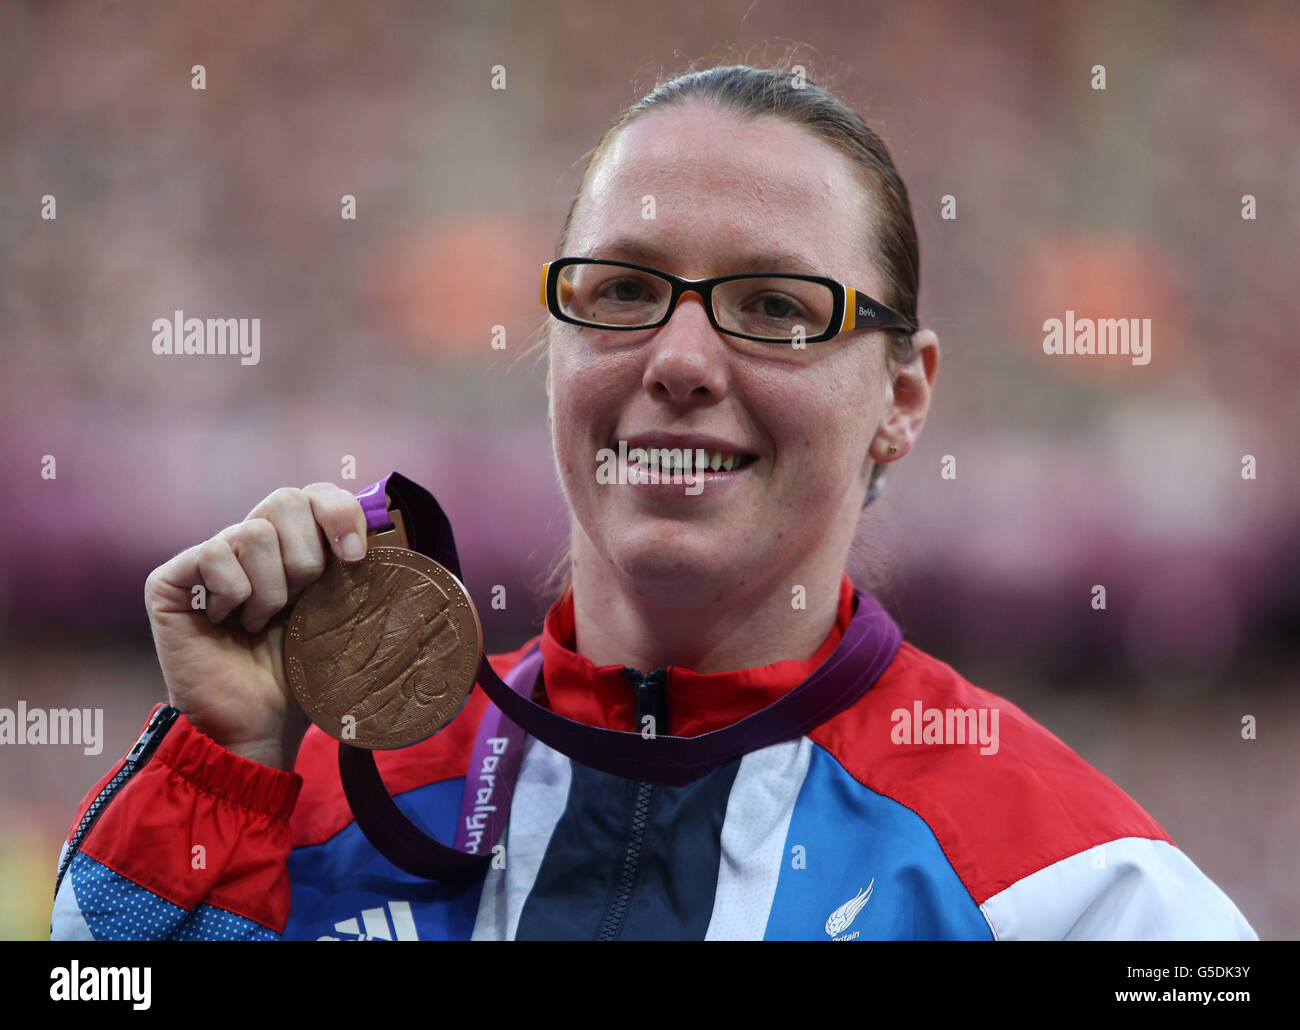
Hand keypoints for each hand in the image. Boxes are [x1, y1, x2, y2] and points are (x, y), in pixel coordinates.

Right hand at [143, 483, 367, 769]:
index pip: (316, 494)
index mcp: (294, 545)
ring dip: (271, 589)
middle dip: (306, 557)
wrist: (259, 725)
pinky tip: (228, 622)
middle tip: (301, 601)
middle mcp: (250, 542)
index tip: (356, 557)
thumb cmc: (303, 676)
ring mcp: (209, 557)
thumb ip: (356, 570)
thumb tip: (393, 528)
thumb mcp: (341, 616)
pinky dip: (233, 593)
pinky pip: (213, 554)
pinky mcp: (171, 578)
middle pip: (285, 500)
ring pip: (254, 532)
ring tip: (261, 624)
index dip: (339, 514)